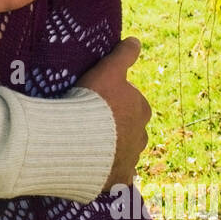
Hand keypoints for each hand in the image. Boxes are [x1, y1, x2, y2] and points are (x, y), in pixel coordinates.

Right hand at [77, 38, 151, 188]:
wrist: (78, 138)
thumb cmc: (93, 101)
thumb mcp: (108, 70)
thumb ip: (123, 55)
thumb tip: (135, 40)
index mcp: (142, 111)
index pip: (133, 105)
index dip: (114, 103)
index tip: (96, 104)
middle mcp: (141, 137)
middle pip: (129, 131)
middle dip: (116, 129)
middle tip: (90, 125)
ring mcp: (130, 160)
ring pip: (123, 154)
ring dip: (111, 151)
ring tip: (86, 146)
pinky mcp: (118, 179)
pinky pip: (114, 177)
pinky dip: (106, 173)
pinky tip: (91, 169)